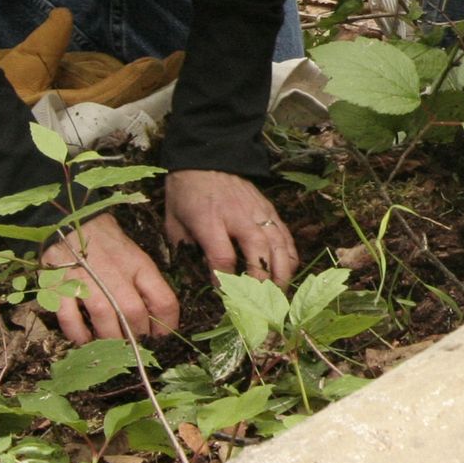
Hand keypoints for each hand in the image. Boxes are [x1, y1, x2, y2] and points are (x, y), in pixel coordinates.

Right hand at [40, 214, 178, 345]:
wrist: (73, 223)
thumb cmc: (110, 245)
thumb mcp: (136, 258)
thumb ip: (146, 285)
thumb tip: (158, 320)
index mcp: (139, 266)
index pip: (163, 300)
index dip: (167, 326)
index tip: (162, 339)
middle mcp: (115, 273)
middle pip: (133, 313)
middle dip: (137, 337)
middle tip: (134, 347)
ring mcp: (85, 280)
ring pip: (104, 318)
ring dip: (110, 339)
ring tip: (112, 348)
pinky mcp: (59, 286)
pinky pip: (70, 318)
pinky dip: (78, 334)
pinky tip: (84, 340)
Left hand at [164, 169, 297, 284]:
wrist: (208, 158)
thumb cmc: (186, 193)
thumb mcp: (174, 221)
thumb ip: (183, 249)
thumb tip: (194, 276)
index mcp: (209, 220)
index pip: (222, 256)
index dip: (225, 280)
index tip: (224, 296)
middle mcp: (239, 217)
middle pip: (259, 252)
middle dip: (262, 282)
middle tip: (262, 305)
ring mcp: (259, 213)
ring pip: (278, 246)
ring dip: (281, 273)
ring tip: (280, 296)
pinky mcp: (270, 210)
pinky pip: (285, 237)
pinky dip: (289, 257)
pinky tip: (287, 274)